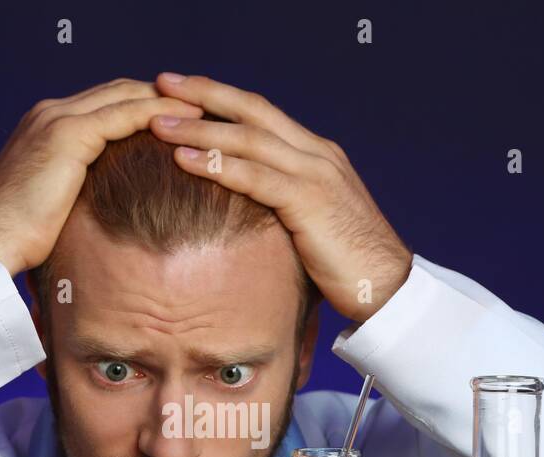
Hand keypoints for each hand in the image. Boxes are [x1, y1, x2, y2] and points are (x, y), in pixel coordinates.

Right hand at [0, 79, 201, 274]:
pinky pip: (125, 116)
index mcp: (44, 127)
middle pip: (119, 90)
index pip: (104, 103)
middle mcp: (49, 113)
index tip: (179, 119)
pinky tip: (189, 127)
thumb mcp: (52, 207)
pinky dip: (158, 116)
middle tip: (201, 109)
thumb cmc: (16, 239)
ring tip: (205, 113)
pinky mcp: (68, 137)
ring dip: (168, 102)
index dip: (143, 106)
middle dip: (161, 97)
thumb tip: (105, 213)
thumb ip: (76, 193)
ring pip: (126, 96)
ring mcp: (57, 120)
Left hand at [149, 73, 411, 321]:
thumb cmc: (345, 264)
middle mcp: (316, 154)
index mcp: (316, 155)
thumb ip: (282, 205)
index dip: (221, 99)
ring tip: (156, 122)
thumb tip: (244, 212)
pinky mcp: (309, 201)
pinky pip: (254, 176)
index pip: (261, 114)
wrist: (387, 287)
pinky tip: (183, 159)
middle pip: (251, 111)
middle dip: (204, 94)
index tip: (181, 91)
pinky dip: (216, 164)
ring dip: (198, 128)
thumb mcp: (310, 223)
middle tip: (161, 83)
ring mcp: (315, 174)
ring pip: (248, 138)